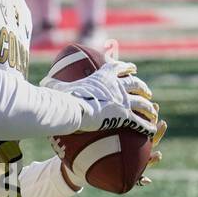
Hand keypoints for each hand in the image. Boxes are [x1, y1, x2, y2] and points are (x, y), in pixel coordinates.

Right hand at [43, 60, 163, 136]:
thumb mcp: (59, 87)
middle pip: (135, 84)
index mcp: (102, 77)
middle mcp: (116, 86)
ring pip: (142, 103)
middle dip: (142, 87)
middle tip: (147, 91)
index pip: (118, 68)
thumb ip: (55, 84)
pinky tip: (151, 129)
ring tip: (153, 111)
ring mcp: (122, 101)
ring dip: (149, 107)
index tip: (133, 68)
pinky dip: (146, 125)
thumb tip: (44, 81)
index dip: (126, 67)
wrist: (73, 108)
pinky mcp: (124, 116)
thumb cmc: (64, 97)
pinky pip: (139, 122)